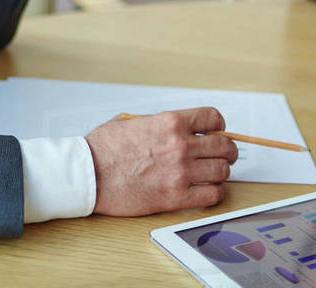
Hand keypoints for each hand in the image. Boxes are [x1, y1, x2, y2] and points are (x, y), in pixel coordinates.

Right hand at [84, 107, 239, 216]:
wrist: (88, 175)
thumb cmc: (103, 148)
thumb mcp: (133, 121)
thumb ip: (160, 123)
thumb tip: (178, 126)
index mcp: (170, 122)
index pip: (213, 118)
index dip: (219, 126)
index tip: (217, 132)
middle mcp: (180, 145)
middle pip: (224, 146)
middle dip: (226, 151)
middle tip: (222, 156)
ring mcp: (180, 172)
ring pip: (222, 171)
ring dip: (220, 172)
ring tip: (212, 174)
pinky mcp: (176, 197)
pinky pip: (213, 195)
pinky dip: (214, 193)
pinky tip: (205, 191)